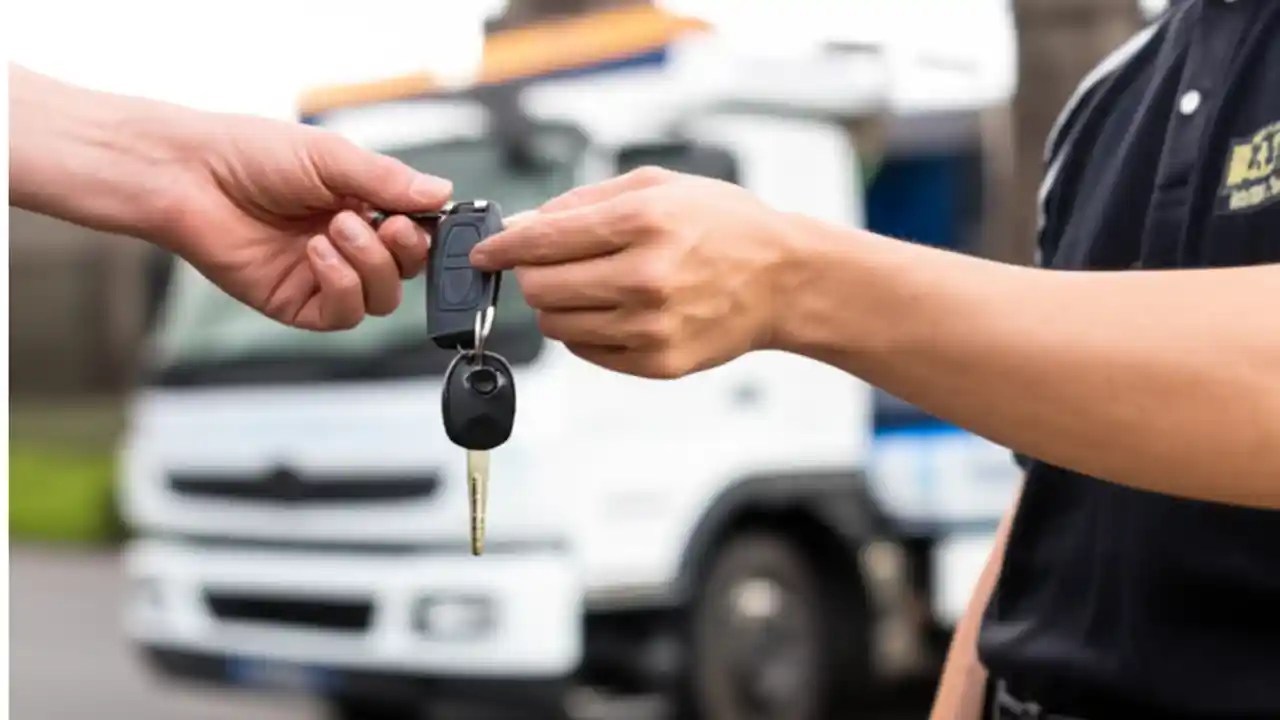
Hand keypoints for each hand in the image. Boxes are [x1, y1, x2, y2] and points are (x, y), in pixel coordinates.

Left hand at [161, 114, 451, 330]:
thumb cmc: (250, 154)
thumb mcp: (332, 156)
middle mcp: (347, 244)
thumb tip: (443, 193)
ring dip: (371, 266)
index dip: (426, 232)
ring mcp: (322, 276)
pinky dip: (342, 287)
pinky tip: (318, 254)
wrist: (190, 176)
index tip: (422, 217)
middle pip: (406, 272)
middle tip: (386, 224)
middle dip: (404, 251)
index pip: (416, 233)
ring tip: (336, 229)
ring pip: (381, 299)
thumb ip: (388, 180)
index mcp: (361, 205)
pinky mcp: (295, 302)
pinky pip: (343, 314)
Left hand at [471, 167, 796, 377]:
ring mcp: (652, 326)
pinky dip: (585, 329)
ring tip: (589, 285)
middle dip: (531, 275)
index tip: (486, 253)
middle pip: (541, 289)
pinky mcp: (658, 362)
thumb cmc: (724, 226)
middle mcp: (646, 277)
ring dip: (558, 304)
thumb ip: (584, 201)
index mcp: (644, 223)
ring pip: (556, 325)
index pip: (544, 241)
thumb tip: (523, 224)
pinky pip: (586, 350)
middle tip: (546, 265)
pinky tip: (614, 309)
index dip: (502, 248)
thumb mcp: (658, 185)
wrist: (783, 280)